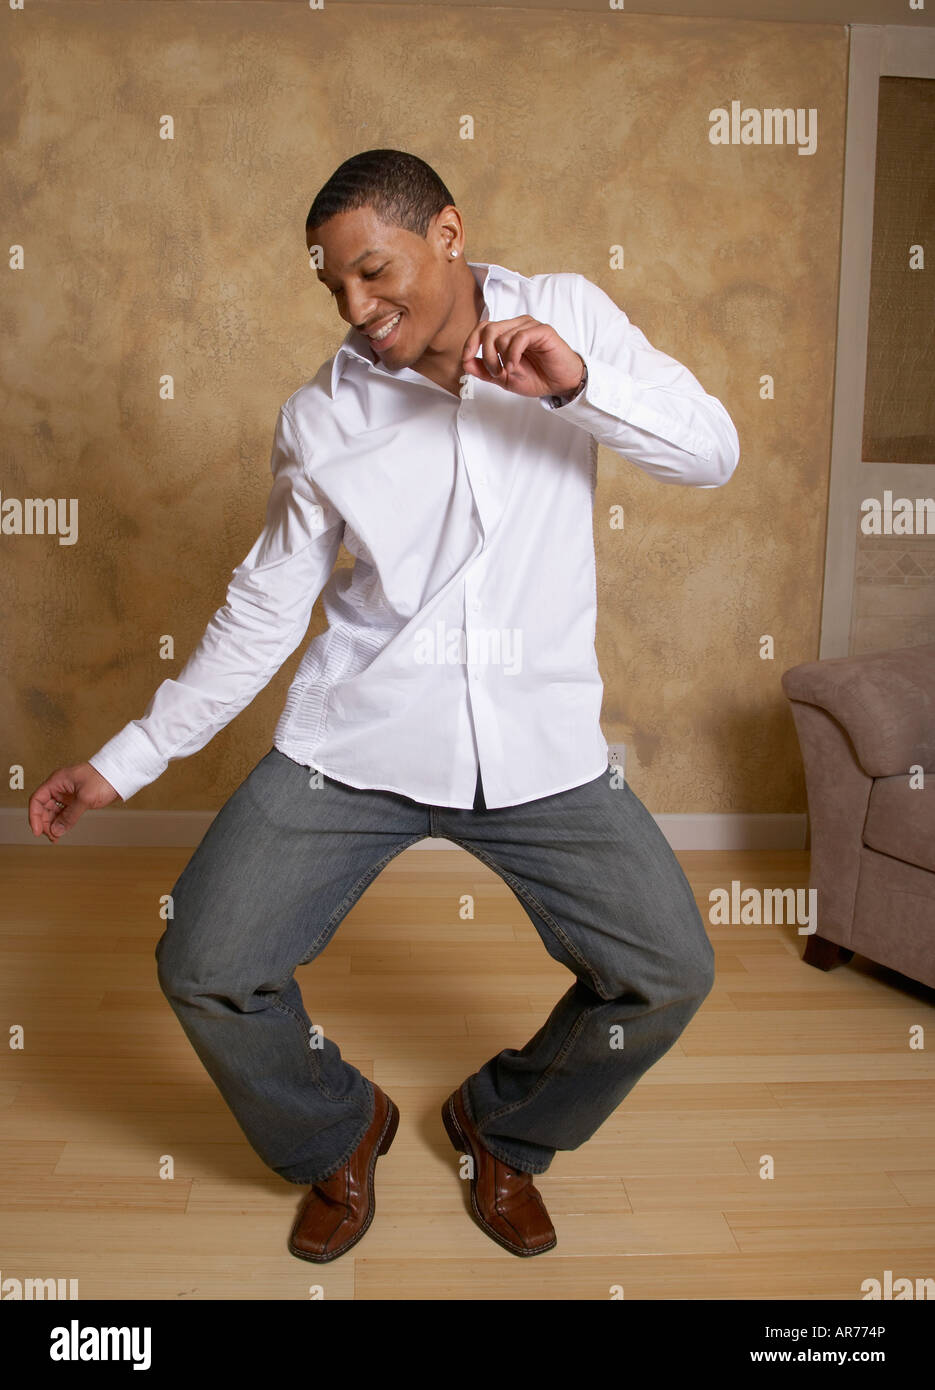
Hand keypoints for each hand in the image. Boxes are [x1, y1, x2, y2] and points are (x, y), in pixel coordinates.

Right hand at [27, 762, 120, 842]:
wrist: (120, 774)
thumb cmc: (104, 778)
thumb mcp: (85, 798)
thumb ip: (70, 816)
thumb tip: (57, 830)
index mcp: (57, 781)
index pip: (37, 799)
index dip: (34, 816)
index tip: (37, 830)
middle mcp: (60, 786)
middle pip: (44, 807)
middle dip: (45, 823)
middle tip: (51, 836)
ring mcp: (68, 792)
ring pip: (53, 811)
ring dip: (53, 824)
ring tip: (56, 837)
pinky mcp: (76, 798)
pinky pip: (64, 811)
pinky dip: (62, 821)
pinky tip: (62, 830)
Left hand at [461, 315, 584, 398]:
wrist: (560, 384)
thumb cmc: (536, 378)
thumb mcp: (503, 378)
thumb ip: (484, 370)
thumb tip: (465, 362)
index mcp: (507, 333)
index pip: (482, 328)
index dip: (471, 342)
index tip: (466, 358)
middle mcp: (516, 326)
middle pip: (489, 329)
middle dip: (486, 354)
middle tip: (495, 372)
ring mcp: (529, 326)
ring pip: (502, 335)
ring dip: (501, 358)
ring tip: (509, 371)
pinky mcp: (542, 331)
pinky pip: (519, 337)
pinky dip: (513, 354)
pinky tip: (515, 366)